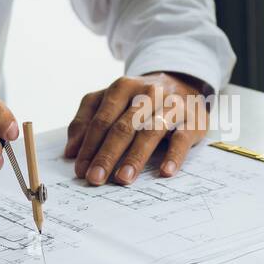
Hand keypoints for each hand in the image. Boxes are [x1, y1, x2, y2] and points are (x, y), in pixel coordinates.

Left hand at [65, 73, 209, 184]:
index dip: (89, 146)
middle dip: (107, 155)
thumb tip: (71, 151)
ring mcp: (172, 105)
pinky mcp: (193, 119)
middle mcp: (148, 93)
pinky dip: (174, 156)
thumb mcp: (111, 101)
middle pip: (123, 126)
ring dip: (135, 157)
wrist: (183, 84)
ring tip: (123, 178)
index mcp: (123, 87)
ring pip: (151, 132)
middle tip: (95, 178)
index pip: (102, 120)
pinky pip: (182, 139)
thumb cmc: (139, 100)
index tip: (80, 170)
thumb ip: (87, 120)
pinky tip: (165, 172)